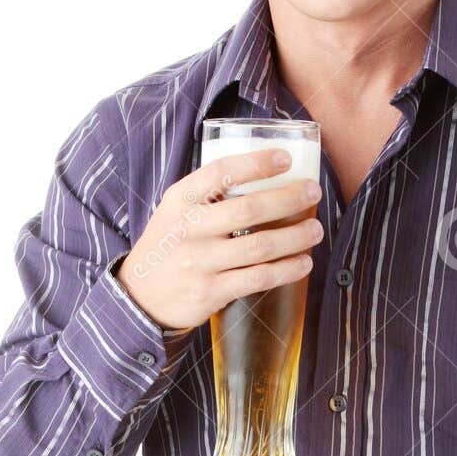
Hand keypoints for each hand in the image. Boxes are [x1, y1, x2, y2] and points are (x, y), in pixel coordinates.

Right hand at [114, 149, 321, 332]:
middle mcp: (190, 229)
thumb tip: (263, 175)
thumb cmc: (169, 246)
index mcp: (181, 200)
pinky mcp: (211, 292)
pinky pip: (258, 278)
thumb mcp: (175, 212)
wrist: (140, 297)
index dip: (257, 163)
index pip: (221, 173)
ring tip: (316, 229)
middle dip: (289, 198)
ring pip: (260, 247)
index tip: (286, 158)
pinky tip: (304, 263)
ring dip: (296, 237)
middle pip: (249, 209)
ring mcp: (200, 262)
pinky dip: (287, 270)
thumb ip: (208, 196)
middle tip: (313, 192)